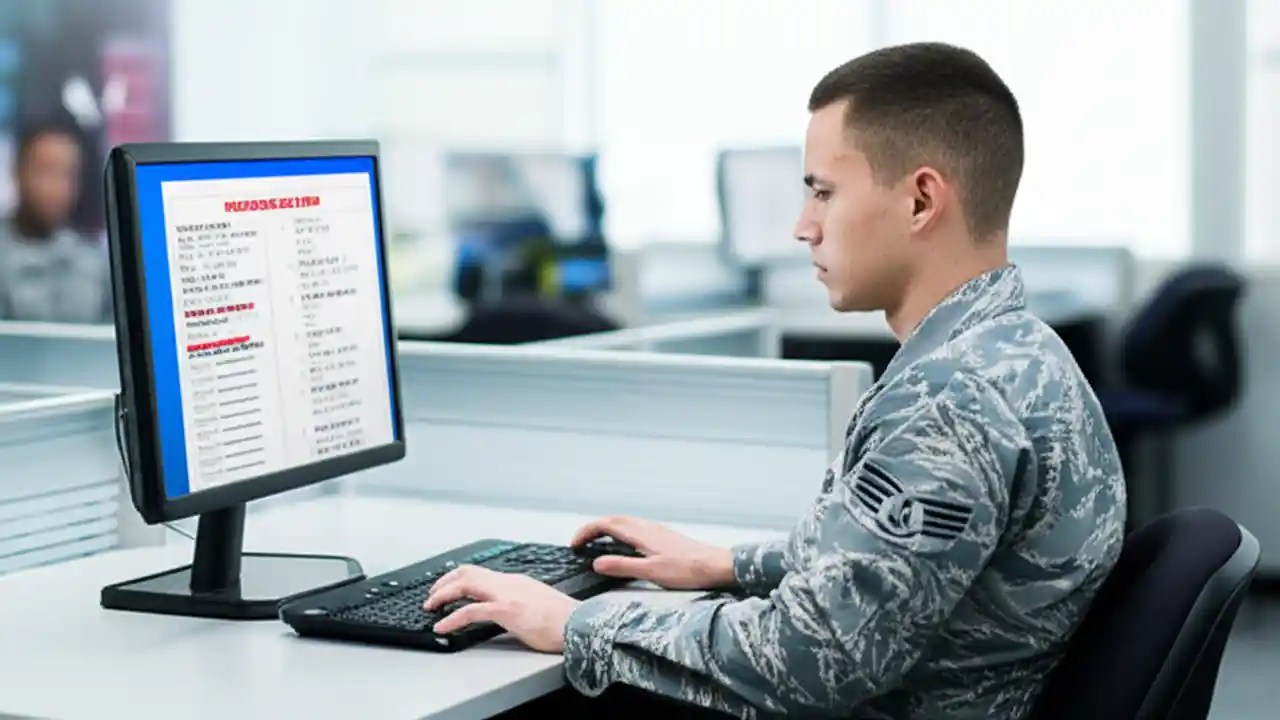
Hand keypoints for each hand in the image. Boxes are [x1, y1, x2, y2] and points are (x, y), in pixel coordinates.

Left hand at [424, 565, 577, 652]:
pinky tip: (442, 626)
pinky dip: (452, 618)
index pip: (480, 572)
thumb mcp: (536, 603)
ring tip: (429, 606)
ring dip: (442, 595)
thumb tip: (504, 609)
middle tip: (431, 596)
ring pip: (465, 584)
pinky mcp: (507, 610)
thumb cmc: (563, 620)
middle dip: (444, 581)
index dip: (457, 578)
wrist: (580, 624)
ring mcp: (507, 594)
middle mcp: (508, 582)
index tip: (445, 587)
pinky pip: (471, 610)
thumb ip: (518, 601)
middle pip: (467, 572)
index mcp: (515, 580)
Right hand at [570, 515, 734, 589]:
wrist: (715, 565)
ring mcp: (655, 530)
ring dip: (606, 529)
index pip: (605, 524)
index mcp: (640, 533)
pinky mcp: (662, 537)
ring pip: (624, 523)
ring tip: (595, 544)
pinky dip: (619, 533)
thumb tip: (597, 562)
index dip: (586, 531)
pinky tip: (622, 547)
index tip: (574, 545)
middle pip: (613, 520)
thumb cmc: (687, 570)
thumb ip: (622, 566)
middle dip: (592, 528)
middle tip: (579, 543)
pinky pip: (634, 528)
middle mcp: (647, 527)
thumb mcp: (650, 571)